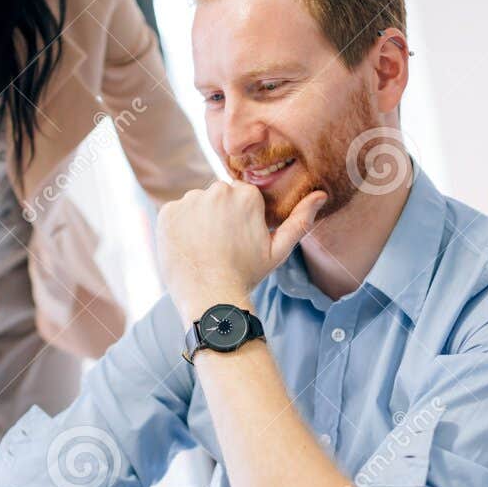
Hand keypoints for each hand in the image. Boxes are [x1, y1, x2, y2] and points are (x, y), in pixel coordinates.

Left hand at [157, 182, 326, 321]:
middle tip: (220, 246)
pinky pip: (174, 214)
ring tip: (203, 249)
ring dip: (198, 220)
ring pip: (195, 204)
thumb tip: (320, 195)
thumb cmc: (246, 274)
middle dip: (218, 215)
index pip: (239, 196)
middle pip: (216, 197)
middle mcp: (216, 189)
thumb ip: (300, 220)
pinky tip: (188, 248)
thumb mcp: (278, 250)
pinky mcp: (167, 212)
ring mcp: (189, 200)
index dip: (239, 218)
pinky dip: (179, 228)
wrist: (210, 297)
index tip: (237, 239)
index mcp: (245, 193)